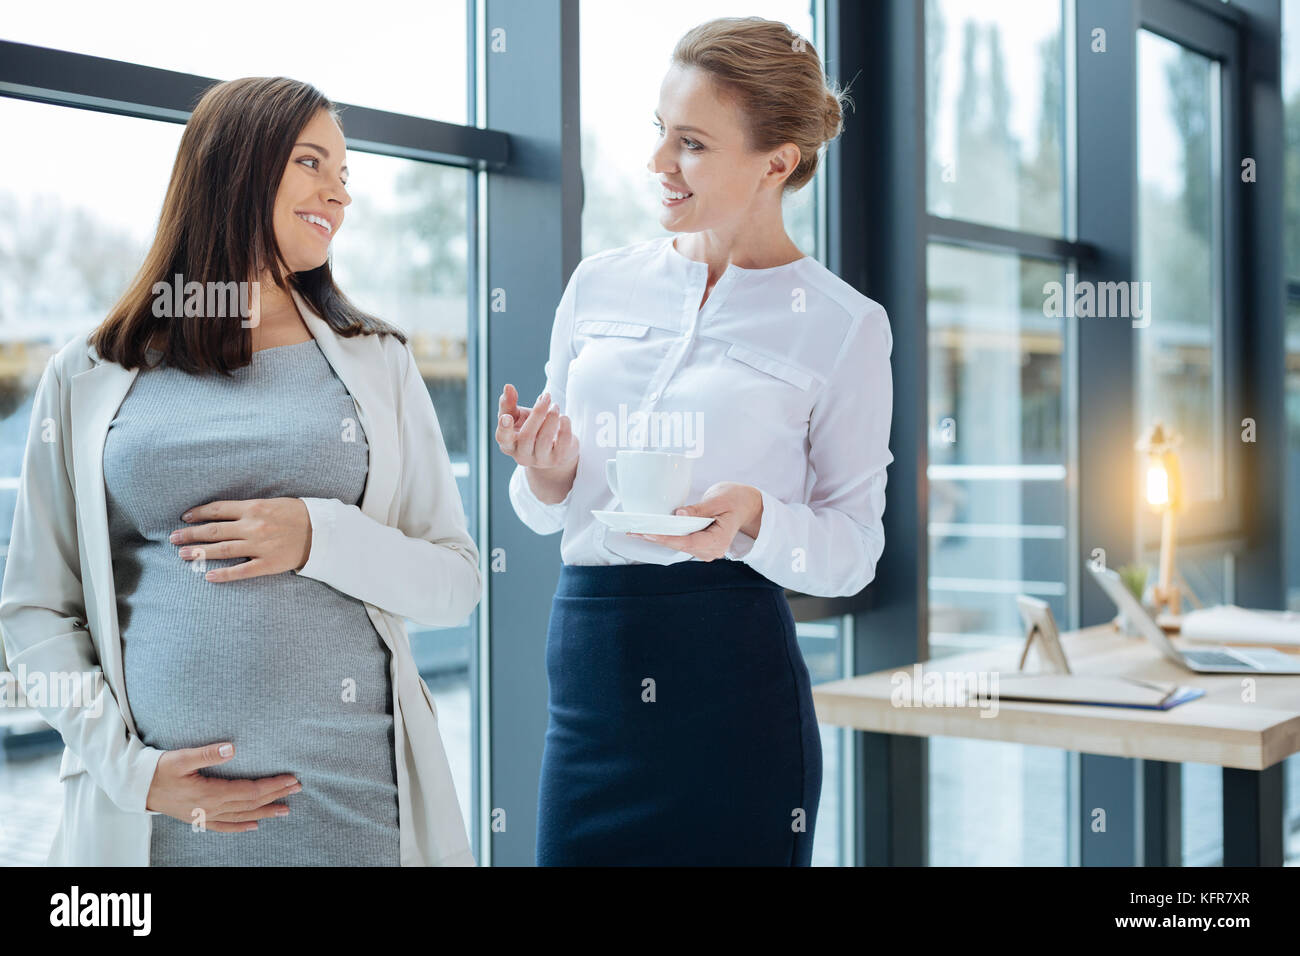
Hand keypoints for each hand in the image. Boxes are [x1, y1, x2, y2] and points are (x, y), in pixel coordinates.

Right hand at [146, 742, 300, 831]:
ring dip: (265, 811)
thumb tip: (233, 747)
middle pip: (251, 804)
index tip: (291, 779)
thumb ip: (208, 753)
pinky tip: (254, 825)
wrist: (137, 789)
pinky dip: (241, 826)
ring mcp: (205, 816)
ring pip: (242, 816)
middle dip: (276, 796)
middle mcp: (211, 808)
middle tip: (297, 788)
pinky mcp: (198, 818)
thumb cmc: (159, 770)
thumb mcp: (181, 757)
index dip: (273, 786)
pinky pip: (225, 826)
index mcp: (210, 793)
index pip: (250, 791)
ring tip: (286, 809)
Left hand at [171, 497, 311, 581]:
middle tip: (173, 538)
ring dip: (200, 552)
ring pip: (222, 550)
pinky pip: (241, 571)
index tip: (185, 518)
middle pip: (214, 530)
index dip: (198, 514)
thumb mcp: (272, 502)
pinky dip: (224, 574)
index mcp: (253, 508)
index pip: (217, 510)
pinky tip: (209, 576)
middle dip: (190, 534)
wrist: (322, 532)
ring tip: (183, 554)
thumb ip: (248, 508)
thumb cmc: (298, 514)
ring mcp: (259, 547)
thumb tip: (223, 513)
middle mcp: (253, 527)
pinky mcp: (267, 564)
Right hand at [495, 384, 578, 472]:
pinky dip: (564, 428)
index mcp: (509, 444)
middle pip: (527, 436)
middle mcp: (523, 455)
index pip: (503, 439)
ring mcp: (541, 460)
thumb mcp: (518, 416)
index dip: (504, 429)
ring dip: (551, 418)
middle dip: (537, 413)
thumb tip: (508, 387)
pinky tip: (564, 417)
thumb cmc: (532, 429)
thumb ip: (509, 403)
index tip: (506, 417)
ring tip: (555, 405)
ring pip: (545, 439)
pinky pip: (562, 444)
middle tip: (546, 397)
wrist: (555, 449)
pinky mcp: (558, 459)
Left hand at [630, 482, 762, 559]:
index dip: (667, 538)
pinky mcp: (701, 546)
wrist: (747, 505)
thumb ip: (699, 509)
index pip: (689, 542)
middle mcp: (713, 550)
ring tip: (637, 531)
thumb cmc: (736, 499)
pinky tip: (651, 531)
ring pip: (679, 546)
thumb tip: (679, 514)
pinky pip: (681, 543)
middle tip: (634, 531)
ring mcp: (707, 550)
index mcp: (719, 540)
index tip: (649, 533)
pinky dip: (667, 537)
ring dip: (659, 538)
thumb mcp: (719, 498)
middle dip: (657, 539)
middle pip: (680, 546)